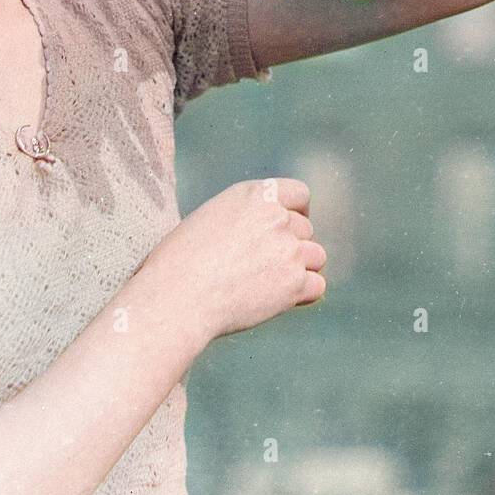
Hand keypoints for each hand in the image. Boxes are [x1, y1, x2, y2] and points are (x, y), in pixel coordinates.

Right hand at [143, 178, 326, 345]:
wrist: (177, 296)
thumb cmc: (179, 261)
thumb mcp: (211, 217)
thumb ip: (244, 217)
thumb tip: (261, 232)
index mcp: (255, 195)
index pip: (299, 194)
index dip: (296, 213)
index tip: (285, 229)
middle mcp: (277, 217)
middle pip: (305, 230)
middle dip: (290, 246)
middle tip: (262, 266)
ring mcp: (289, 250)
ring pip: (316, 256)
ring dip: (300, 269)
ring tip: (268, 283)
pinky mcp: (294, 283)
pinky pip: (317, 285)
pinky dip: (302, 294)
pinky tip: (277, 300)